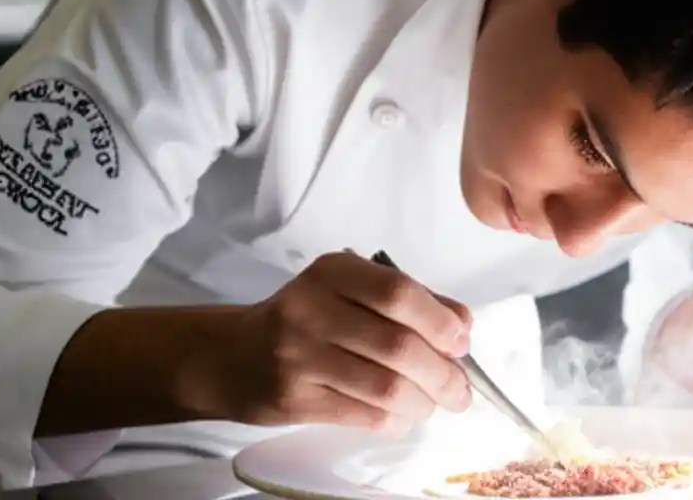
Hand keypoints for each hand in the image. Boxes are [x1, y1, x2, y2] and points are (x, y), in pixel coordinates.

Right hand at [180, 251, 473, 436]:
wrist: (230, 355)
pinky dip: (396, 420)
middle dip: (442, 374)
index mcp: (333, 273)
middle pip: (398, 346)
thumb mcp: (349, 291)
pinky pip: (364, 415)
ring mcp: (300, 357)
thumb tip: (462, 324)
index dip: (440, 321)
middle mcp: (312, 310)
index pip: (398, 293)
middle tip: (459, 389)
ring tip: (436, 405)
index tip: (461, 343)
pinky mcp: (294, 399)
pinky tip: (404, 415)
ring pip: (385, 387)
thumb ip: (409, 301)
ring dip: (424, 402)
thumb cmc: (304, 319)